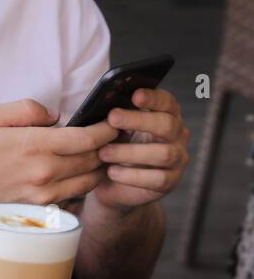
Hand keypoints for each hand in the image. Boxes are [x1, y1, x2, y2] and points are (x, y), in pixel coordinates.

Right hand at [0, 98, 117, 219]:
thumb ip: (25, 109)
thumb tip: (55, 115)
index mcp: (33, 146)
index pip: (87, 138)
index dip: (107, 129)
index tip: (113, 122)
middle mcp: (44, 173)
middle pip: (95, 160)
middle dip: (107, 147)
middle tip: (112, 137)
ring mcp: (45, 196)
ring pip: (90, 181)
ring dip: (99, 167)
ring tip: (99, 155)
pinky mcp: (42, 211)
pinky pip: (75, 197)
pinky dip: (82, 185)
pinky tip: (77, 174)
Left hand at [92, 87, 189, 210]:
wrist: (113, 184)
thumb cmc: (114, 148)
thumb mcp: (112, 131)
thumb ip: (114, 117)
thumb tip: (100, 104)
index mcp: (165, 116)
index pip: (167, 102)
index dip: (153, 97)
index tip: (134, 95)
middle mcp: (177, 136)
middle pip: (167, 125)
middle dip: (139, 120)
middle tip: (112, 118)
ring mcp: (177, 159)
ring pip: (164, 153)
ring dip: (130, 152)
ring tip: (104, 153)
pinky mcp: (170, 182)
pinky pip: (158, 179)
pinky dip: (132, 176)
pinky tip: (112, 172)